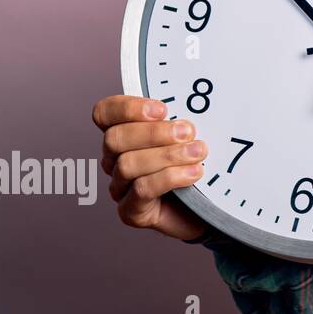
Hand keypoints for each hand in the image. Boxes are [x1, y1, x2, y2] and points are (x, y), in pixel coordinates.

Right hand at [92, 95, 208, 240]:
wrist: (207, 208)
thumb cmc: (197, 165)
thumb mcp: (191, 137)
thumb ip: (182, 121)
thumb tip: (198, 102)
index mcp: (125, 134)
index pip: (105, 113)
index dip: (127, 108)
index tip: (162, 109)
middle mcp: (115, 160)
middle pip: (114, 138)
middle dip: (154, 132)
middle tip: (188, 131)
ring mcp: (120, 187)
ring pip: (127, 165)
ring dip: (167, 155)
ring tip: (199, 152)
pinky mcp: (131, 211)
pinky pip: (142, 190)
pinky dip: (170, 177)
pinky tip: (195, 173)